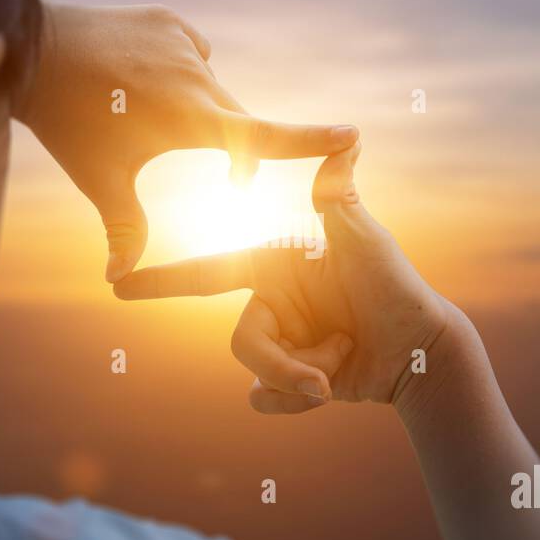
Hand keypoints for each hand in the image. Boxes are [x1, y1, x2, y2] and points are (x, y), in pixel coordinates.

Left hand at [19, 3, 359, 280]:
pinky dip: (181, 70)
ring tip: (149, 114)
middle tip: (234, 180)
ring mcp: (182, 42)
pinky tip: (145, 77)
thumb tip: (120, 280)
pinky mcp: (167, 21)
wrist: (27, 48)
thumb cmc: (67, 123)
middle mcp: (196, 74)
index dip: (309, 141)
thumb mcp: (100, 179)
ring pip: (212, 86)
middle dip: (239, 149)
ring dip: (200, 108)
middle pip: (239, 119)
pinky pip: (191, 52)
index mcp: (190, 117)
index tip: (351, 135)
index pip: (262, 136)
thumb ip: (124, 228)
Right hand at [112, 144, 450, 412]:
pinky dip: (294, 401)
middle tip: (322, 378)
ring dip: (301, 377)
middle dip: (281, 365)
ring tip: (341, 363)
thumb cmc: (398, 287)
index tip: (118, 283)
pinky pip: (263, 399)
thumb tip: (348, 138)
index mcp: (274, 263)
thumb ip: (339, 198)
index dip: (163, 280)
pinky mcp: (289, 377)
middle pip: (241, 341)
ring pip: (254, 372)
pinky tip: (328, 388)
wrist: (421, 352)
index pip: (209, 271)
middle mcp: (270, 300)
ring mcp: (279, 339)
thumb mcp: (365, 242)